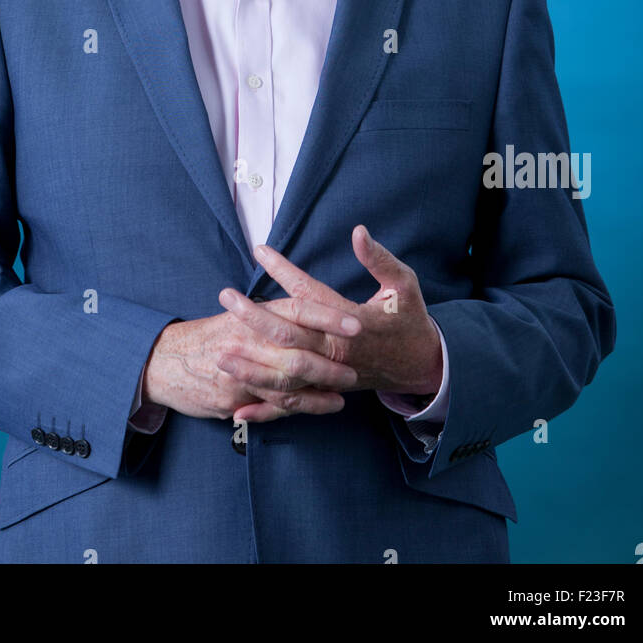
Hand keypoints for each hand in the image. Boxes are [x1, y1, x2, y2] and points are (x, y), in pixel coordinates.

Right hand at [141, 303, 360, 420]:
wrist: (163, 360)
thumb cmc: (207, 337)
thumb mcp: (236, 317)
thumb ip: (268, 317)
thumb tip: (306, 312)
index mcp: (252, 313)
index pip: (297, 309)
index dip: (327, 316)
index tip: (355, 324)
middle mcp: (248, 338)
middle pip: (298, 348)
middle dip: (329, 360)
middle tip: (354, 368)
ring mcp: (240, 369)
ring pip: (288, 380)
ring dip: (319, 388)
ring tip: (343, 393)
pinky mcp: (233, 396)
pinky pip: (273, 404)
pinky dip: (300, 407)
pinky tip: (321, 407)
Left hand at [219, 225, 442, 423]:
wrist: (422, 365)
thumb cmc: (409, 320)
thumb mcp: (404, 285)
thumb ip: (379, 259)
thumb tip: (359, 232)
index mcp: (352, 321)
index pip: (311, 294)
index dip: (284, 271)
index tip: (259, 251)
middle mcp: (337, 351)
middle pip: (289, 335)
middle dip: (254, 317)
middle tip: (226, 297)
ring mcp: (330, 376)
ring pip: (285, 375)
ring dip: (251, 365)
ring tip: (220, 352)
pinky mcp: (327, 392)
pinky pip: (294, 404)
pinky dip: (266, 409)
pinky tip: (238, 410)